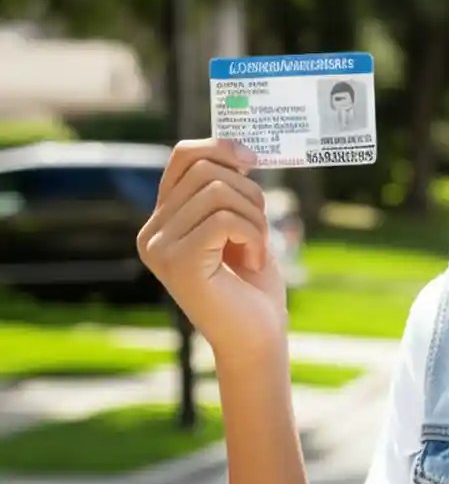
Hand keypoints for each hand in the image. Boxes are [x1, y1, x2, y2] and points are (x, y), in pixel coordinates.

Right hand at [137, 138, 286, 359]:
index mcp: (163, 220)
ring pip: (219, 192)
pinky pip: (224, 219)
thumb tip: (238, 146)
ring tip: (258, 248)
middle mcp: (152, 232)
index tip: (252, 158)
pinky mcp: (178, 262)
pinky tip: (255, 261)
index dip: (220, 147)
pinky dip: (253, 234)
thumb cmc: (253, 285)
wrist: (257, 338)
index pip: (183, 157)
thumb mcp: (240, 227)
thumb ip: (228, 192)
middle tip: (261, 226)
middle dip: (250, 191)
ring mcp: (160, 247)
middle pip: (207, 170)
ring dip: (255, 217)